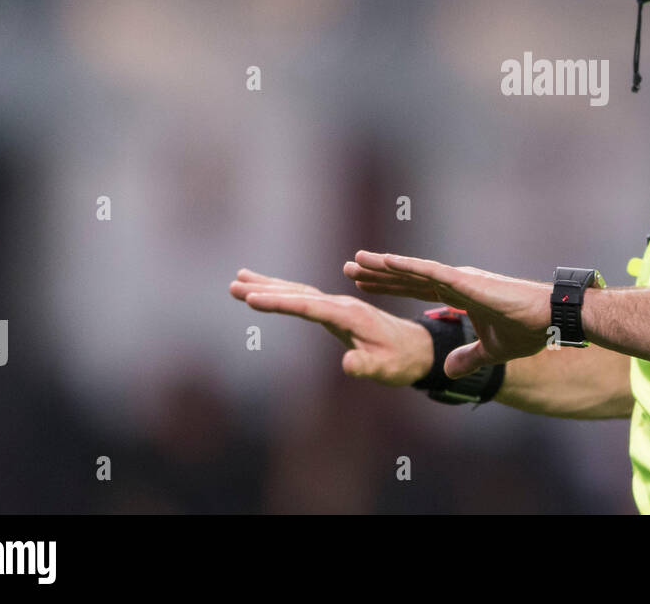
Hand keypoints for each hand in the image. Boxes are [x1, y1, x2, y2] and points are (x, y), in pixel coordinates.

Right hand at [229, 269, 432, 385]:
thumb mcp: (386, 369)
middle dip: (265, 289)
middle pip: (298, 293)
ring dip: (269, 285)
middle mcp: (342, 304)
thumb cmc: (401, 361)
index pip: (308, 306)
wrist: (418, 348)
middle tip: (232, 285)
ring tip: (238, 279)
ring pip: (299, 291)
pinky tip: (267, 289)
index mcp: (350, 315)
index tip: (251, 299)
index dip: (279, 302)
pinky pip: (305, 297)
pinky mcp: (337, 310)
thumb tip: (347, 365)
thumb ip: (366, 367)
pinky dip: (284, 291)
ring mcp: (339, 305)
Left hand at [344, 251, 549, 378]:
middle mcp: (456, 282)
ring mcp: (459, 279)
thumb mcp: (490, 351)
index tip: (365, 284)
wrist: (551, 319)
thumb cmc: (528, 330)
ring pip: (413, 271)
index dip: (391, 285)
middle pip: (408, 277)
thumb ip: (467, 358)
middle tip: (349, 268)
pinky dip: (407, 267)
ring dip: (384, 266)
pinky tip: (386, 261)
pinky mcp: (466, 281)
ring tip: (356, 260)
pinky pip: (430, 272)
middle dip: (379, 274)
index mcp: (460, 295)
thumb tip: (447, 370)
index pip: (416, 288)